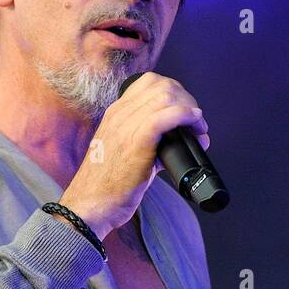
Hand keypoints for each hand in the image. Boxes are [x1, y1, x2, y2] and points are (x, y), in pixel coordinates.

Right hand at [59, 72, 209, 239]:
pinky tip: (196, 127)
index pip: (149, 83)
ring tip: (198, 128)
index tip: (186, 112)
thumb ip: (150, 145)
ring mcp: (126, 126)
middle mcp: (119, 114)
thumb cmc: (107, 187)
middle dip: (186, 98)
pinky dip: (186, 116)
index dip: (174, 92)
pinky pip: (166, 116)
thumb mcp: (126, 156)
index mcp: (115, 114)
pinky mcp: (135, 142)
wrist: (90, 205)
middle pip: (161, 84)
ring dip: (190, 108)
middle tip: (196, 122)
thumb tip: (178, 144)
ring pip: (165, 95)